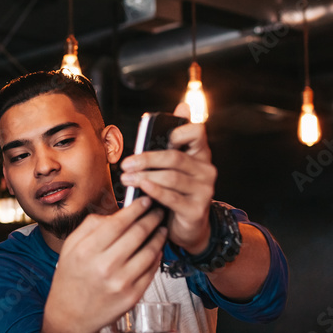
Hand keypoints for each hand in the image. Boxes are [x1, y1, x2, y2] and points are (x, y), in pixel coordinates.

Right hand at [43, 197, 166, 332]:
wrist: (70, 316)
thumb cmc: (70, 278)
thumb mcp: (70, 247)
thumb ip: (90, 226)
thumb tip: (115, 213)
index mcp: (87, 250)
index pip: (119, 222)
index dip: (135, 208)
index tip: (144, 200)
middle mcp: (104, 266)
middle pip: (137, 234)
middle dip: (151, 218)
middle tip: (157, 210)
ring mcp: (121, 283)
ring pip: (149, 251)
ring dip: (158, 236)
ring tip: (161, 228)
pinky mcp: (132, 296)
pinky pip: (151, 271)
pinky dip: (156, 257)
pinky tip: (156, 249)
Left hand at [119, 102, 216, 253]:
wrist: (190, 227)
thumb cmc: (178, 191)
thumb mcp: (176, 165)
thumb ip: (176, 139)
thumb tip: (183, 105)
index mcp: (201, 154)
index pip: (196, 132)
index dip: (177, 131)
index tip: (155, 137)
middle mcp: (207, 170)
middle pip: (174, 157)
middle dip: (146, 159)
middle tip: (126, 164)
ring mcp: (204, 190)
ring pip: (171, 177)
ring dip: (144, 176)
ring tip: (126, 178)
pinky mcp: (196, 210)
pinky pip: (171, 197)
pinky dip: (154, 191)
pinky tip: (141, 188)